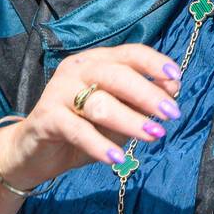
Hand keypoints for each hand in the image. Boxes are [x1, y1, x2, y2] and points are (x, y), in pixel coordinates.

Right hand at [0, 44, 182, 189]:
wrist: (36, 152)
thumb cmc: (83, 128)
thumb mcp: (119, 114)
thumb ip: (141, 101)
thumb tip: (173, 89)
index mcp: (97, 61)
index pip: (130, 53)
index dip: (154, 64)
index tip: (176, 79)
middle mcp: (77, 69)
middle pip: (117, 75)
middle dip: (148, 94)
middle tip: (172, 114)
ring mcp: (59, 91)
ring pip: (100, 103)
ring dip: (130, 120)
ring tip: (153, 135)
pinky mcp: (46, 118)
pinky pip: (77, 130)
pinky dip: (99, 145)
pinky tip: (117, 159)